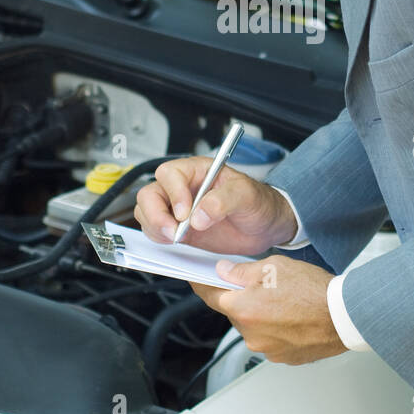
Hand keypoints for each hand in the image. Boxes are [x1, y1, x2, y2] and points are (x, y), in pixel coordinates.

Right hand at [134, 156, 296, 255]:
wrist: (266, 227)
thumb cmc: (259, 203)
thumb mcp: (247, 196)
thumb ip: (224, 201)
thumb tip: (198, 216)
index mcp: (198, 171)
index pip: (170, 174)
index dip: (173, 194)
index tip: (185, 214)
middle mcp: (183, 188)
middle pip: (150, 194)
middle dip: (156, 215)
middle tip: (174, 233)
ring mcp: (178, 209)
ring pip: (147, 212)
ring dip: (156, 227)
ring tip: (177, 239)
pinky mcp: (178, 228)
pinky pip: (155, 230)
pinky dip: (159, 238)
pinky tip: (177, 243)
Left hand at [190, 256, 345, 364]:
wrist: (343, 316)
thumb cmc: (313, 291)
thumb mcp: (273, 267)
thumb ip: (241, 271)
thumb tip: (223, 272)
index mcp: (242, 308)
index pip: (209, 296)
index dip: (201, 284)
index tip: (197, 278)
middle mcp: (250, 333)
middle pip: (234, 311)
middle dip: (242, 298)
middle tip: (262, 285)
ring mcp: (266, 348)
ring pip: (253, 326)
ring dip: (260, 314)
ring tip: (285, 301)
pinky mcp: (282, 357)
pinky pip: (270, 339)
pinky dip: (275, 328)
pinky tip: (292, 316)